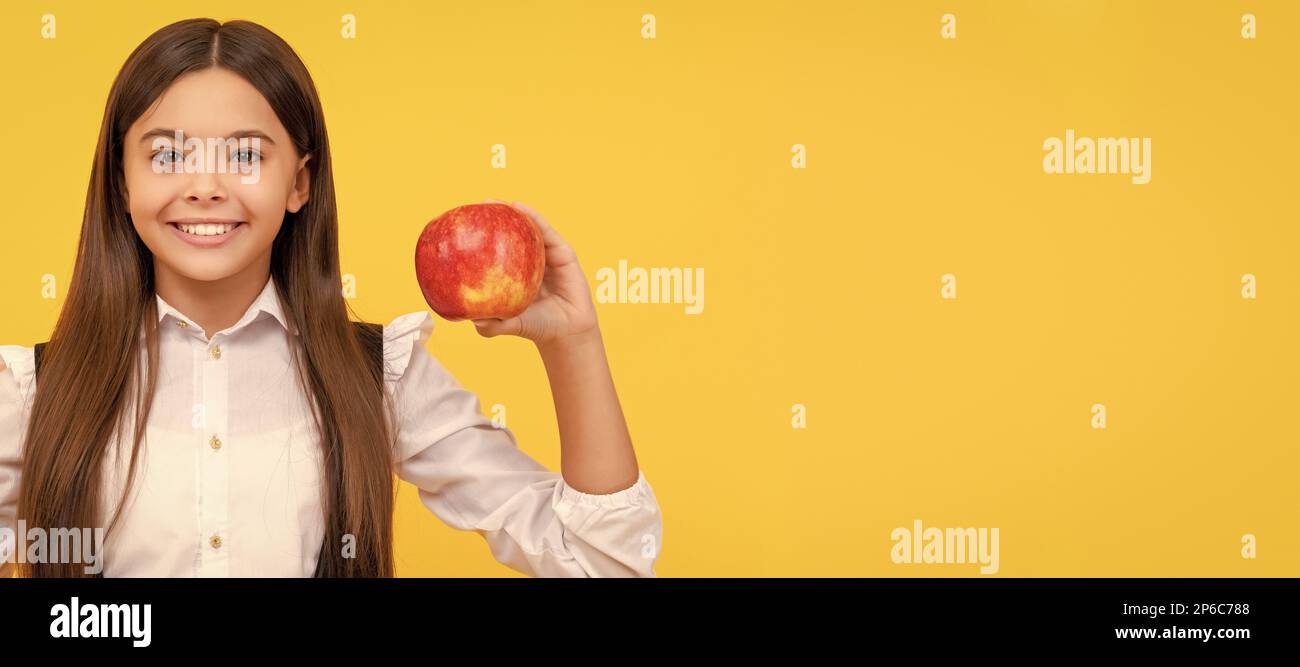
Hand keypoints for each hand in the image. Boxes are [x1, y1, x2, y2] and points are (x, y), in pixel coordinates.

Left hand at [471, 200, 598, 345]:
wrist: (569, 333)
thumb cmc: (537, 328)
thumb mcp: (508, 325)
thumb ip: (491, 324)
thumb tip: (470, 318)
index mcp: (512, 274)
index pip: (494, 250)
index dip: (481, 237)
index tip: (463, 225)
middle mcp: (528, 261)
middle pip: (511, 233)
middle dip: (494, 217)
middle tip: (477, 206)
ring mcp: (546, 255)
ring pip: (529, 228)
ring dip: (513, 211)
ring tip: (496, 202)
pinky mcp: (563, 252)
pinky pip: (547, 232)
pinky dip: (534, 217)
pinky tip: (520, 208)